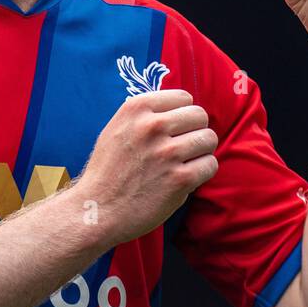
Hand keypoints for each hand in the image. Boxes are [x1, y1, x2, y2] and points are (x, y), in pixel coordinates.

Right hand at [75, 89, 218, 246]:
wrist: (97, 209)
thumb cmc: (108, 171)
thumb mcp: (117, 128)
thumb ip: (146, 115)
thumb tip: (181, 109)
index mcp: (136, 108)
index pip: (183, 97)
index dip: (182, 115)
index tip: (174, 131)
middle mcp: (152, 126)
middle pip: (199, 115)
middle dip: (194, 131)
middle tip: (182, 148)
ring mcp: (167, 153)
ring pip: (208, 139)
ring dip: (200, 152)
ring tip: (184, 163)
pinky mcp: (180, 179)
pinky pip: (210, 164)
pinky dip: (202, 173)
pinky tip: (185, 179)